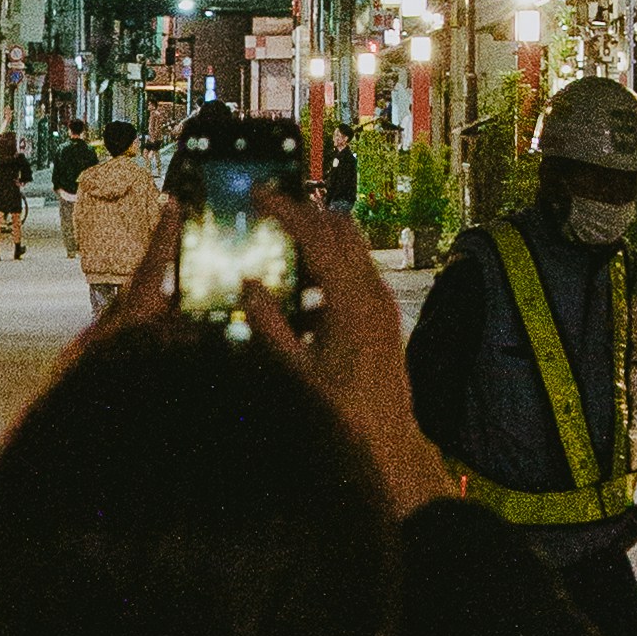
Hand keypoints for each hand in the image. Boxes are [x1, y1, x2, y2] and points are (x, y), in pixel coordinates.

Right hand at [248, 194, 450, 518]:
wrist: (388, 441)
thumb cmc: (341, 412)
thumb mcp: (296, 371)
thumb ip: (270, 325)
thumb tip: (249, 283)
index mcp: (351, 300)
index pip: (316, 235)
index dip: (285, 209)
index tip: (258, 193)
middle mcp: (373, 291)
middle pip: (340, 228)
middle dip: (304, 213)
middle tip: (267, 211)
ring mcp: (382, 300)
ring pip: (351, 247)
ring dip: (317, 238)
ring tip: (278, 245)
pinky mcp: (383, 313)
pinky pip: (355, 272)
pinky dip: (328, 264)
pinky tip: (300, 288)